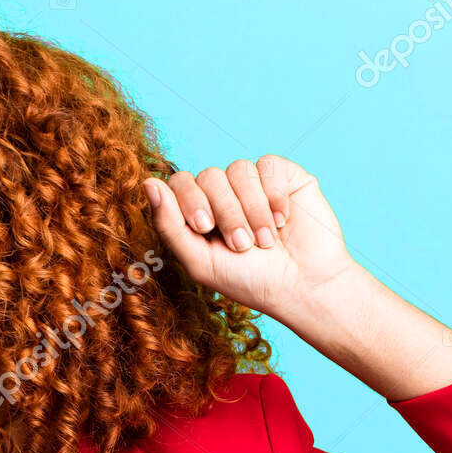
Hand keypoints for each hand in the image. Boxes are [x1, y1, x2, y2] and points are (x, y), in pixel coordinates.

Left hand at [144, 155, 355, 315]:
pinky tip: (284, 221)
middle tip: (242, 245)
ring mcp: (255, 183)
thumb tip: (148, 183)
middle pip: (208, 176)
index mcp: (200, 212)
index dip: (188, 199)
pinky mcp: (284, 177)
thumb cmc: (250, 281)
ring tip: (265, 241)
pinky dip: (274, 196)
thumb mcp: (199, 261)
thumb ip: (169, 224)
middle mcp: (225, 194)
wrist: (304, 287)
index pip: (179, 183)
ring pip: (238, 169)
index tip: (205, 228)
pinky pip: (268, 166)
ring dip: (251, 209)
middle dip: (224, 212)